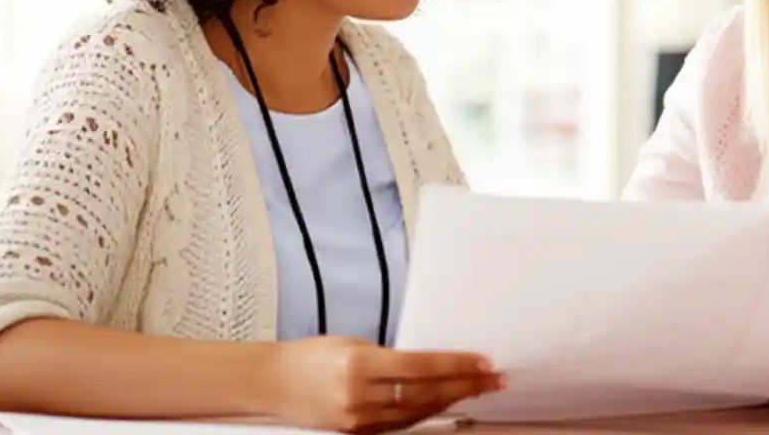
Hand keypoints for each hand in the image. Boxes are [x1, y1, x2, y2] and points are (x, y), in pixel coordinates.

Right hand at [257, 336, 503, 432]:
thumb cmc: (310, 357)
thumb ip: (390, 357)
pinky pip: (401, 424)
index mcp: (359, 363)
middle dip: (465, 385)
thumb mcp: (352, 343)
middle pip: (426, 393)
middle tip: (493, 379)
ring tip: (478, 390)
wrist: (274, 383)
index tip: (482, 362)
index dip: (456, 365)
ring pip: (418, 412)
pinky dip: (427, 413)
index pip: (420, 366)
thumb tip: (431, 363)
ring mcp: (359, 418)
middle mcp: (360, 394)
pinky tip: (446, 404)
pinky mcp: (358, 432)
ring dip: (453, 400)